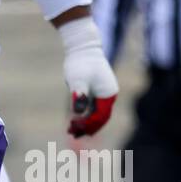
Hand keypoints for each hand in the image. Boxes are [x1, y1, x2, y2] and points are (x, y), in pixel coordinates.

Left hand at [60, 18, 118, 136]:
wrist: (83, 48)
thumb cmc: (80, 63)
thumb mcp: (77, 81)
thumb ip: (79, 96)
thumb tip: (78, 112)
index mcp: (108, 94)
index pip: (101, 116)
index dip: (89, 125)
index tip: (75, 130)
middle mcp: (109, 95)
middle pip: (101, 118)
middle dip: (88, 128)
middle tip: (72, 134)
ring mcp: (104, 93)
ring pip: (97, 114)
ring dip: (86, 123)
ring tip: (71, 130)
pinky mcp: (98, 90)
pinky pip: (94, 108)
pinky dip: (85, 115)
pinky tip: (75, 119)